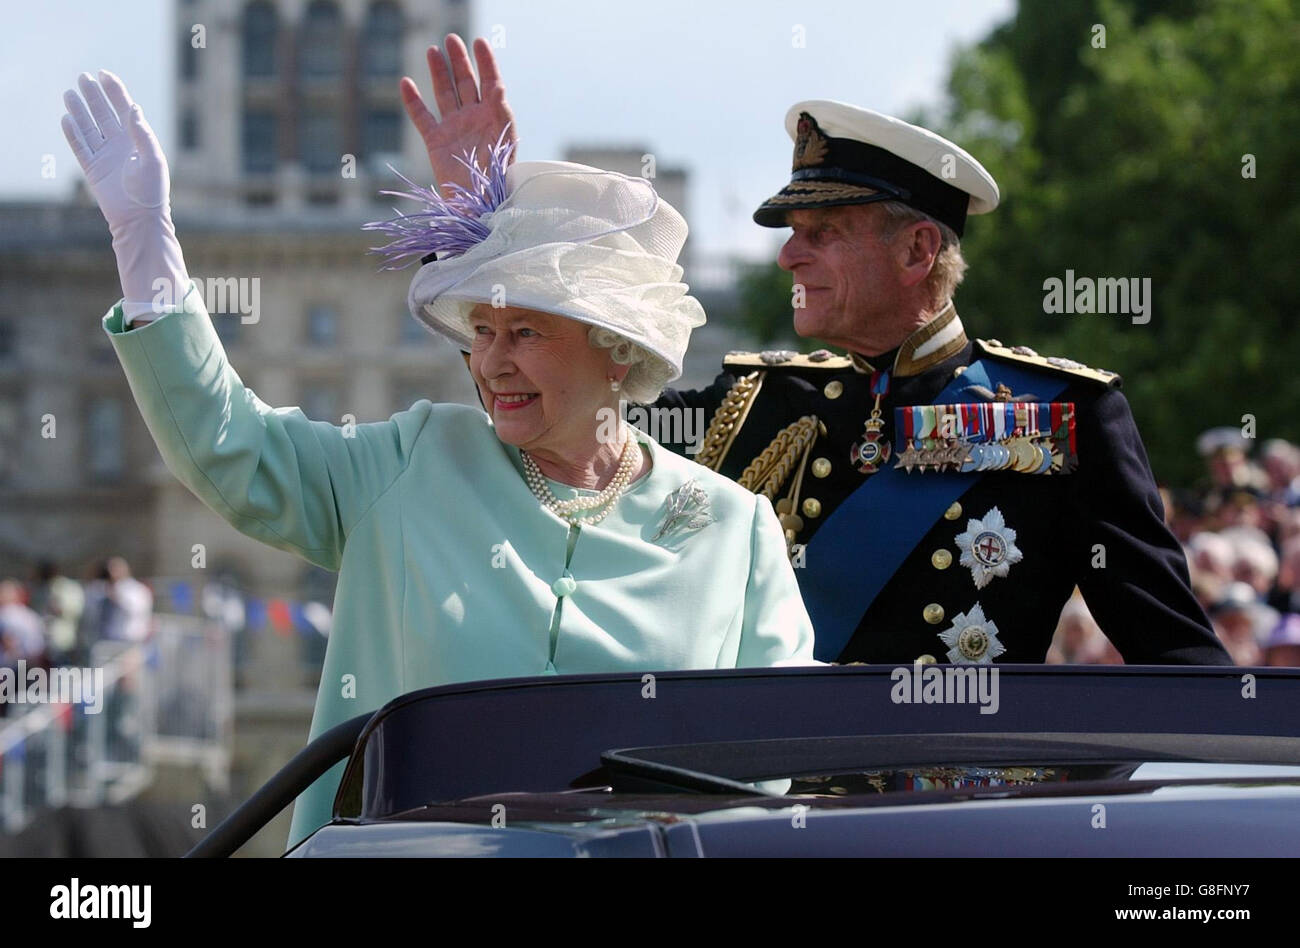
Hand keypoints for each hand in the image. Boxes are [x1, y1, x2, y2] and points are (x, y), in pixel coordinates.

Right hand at [61, 70, 168, 229]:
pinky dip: (72, 133)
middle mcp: (120, 145)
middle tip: (83, 77)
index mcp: (137, 140)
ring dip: (79, 110)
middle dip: (94, 96)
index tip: (104, 74)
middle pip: (103, 114)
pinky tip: (66, 118)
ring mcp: (105, 156)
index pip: (124, 110)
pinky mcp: (92, 169)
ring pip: (88, 127)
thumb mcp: (153, 160)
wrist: (139, 219)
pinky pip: (79, 147)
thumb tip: (133, 108)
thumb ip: (142, 134)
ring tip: (69, 93)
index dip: (115, 91)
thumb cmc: (152, 191)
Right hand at [400, 35, 515, 195]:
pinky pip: (422, 117)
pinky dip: (413, 101)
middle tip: (452, 39)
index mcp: (493, 118)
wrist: (478, 206)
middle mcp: (474, 120)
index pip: (490, 83)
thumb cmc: (497, 179)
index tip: (479, 42)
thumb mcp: (504, 144)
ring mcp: (454, 129)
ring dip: (439, 72)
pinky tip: (406, 83)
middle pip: (465, 83)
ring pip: (444, 94)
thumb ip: (501, 114)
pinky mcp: (435, 142)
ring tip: (433, 51)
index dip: (485, 62)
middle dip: (459, 61)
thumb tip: (498, 86)